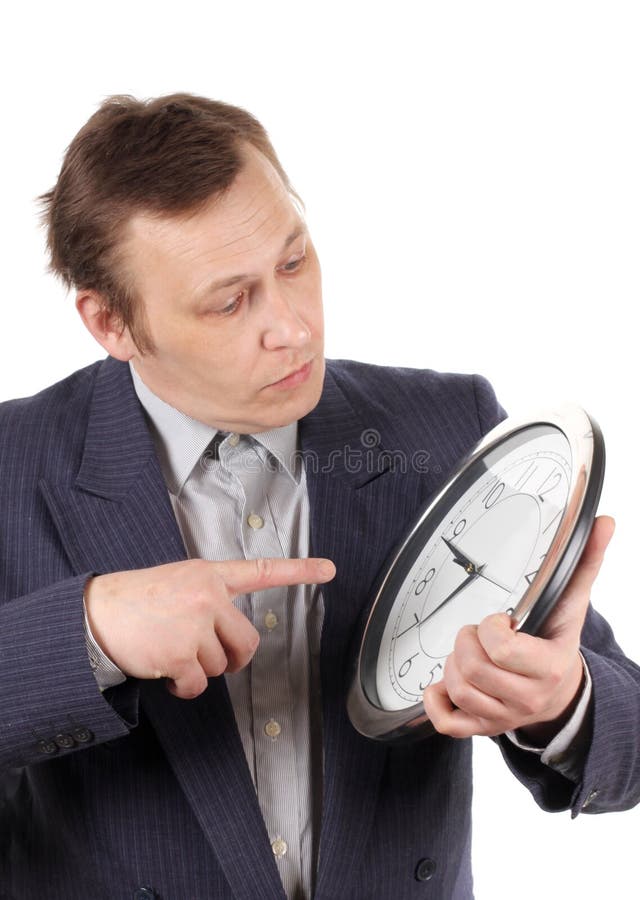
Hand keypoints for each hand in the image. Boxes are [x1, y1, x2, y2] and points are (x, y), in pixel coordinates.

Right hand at [84, 556, 335, 698]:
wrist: (95, 615)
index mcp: (209, 575)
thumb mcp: (177, 582)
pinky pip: (199, 685)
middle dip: (233, 658)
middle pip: (247, 642)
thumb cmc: (136, 601)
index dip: (299, 570)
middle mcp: (208, 596)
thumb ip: (208, 597)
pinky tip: (165, 672)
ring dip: (199, 670)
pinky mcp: (182, 654)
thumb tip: (228, 634)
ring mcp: (196, 625)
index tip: (329, 569)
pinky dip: (184, 687)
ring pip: (221, 665)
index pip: (261, 570)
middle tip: (210, 658)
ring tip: (170, 651)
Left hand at [422, 515, 614, 738]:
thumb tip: (604, 523)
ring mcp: (504, 716)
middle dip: (467, 642)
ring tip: (470, 653)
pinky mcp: (483, 728)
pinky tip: (445, 684)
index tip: (500, 620)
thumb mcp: (571, 604)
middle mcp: (526, 697)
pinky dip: (436, 702)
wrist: (562, 694)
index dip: (491, 627)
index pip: (502, 649)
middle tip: (479, 635)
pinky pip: (447, 724)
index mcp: (548, 666)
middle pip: (472, 668)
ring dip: (453, 665)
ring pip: (458, 690)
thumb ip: (585, 562)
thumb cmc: (557, 643)